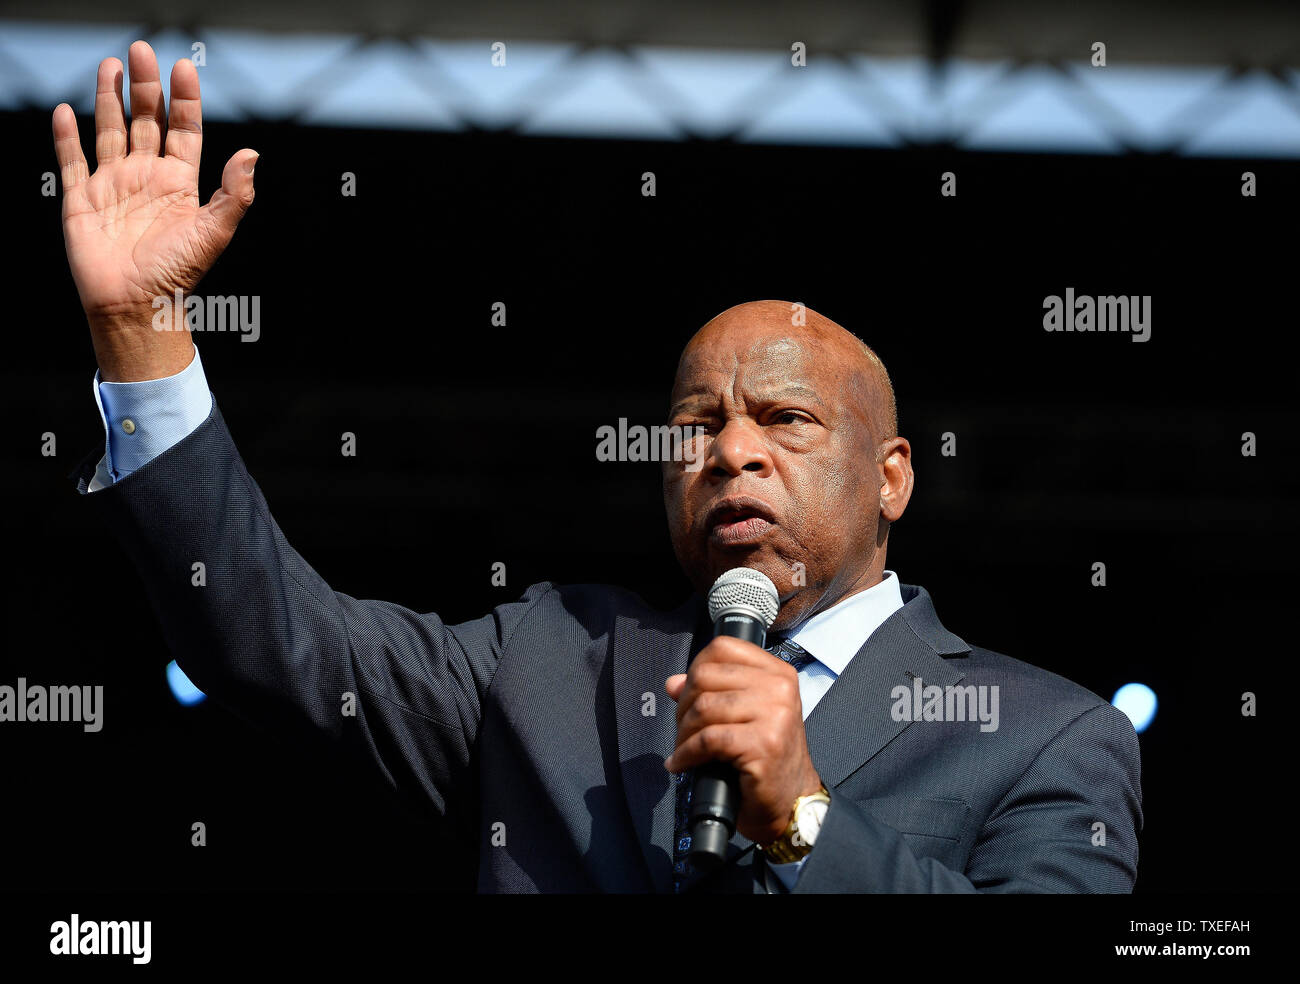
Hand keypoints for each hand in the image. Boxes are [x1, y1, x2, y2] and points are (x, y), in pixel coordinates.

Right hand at [52, 40, 257, 380]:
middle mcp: (147, 178)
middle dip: (145, 86)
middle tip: (141, 48)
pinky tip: (66, 111)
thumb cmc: (177, 275)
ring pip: (110, 131)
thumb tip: (253, 155)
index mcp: (180, 183)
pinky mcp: (81, 200)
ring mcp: (113, 186)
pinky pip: (72, 161)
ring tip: (111, 64)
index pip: (184, 130)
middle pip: (146, 121)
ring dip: (109, 99)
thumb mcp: (213, 233)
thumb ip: (234, 195)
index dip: (184, 99)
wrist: (136, 307)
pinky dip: (67, 136)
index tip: (184, 67)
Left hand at [665, 635, 823, 845]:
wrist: (792, 802)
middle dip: (683, 705)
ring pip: (703, 708)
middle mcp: (780, 688)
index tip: (688, 694)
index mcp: (778, 673)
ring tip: (683, 748)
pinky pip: (707, 740)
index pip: (723, 648)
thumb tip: (673, 683)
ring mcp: (775, 714)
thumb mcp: (744, 716)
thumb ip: (712, 692)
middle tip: (682, 729)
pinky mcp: (763, 743)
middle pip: (705, 676)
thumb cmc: (767, 758)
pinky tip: (682, 763)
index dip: (695, 669)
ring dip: (683, 733)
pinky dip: (686, 753)